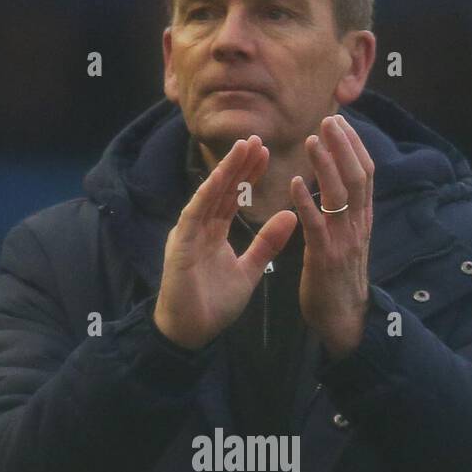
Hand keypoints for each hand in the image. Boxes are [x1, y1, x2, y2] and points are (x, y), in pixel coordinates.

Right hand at [154, 135, 297, 349]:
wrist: (191, 333)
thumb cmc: (214, 304)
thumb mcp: (249, 270)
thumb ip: (267, 243)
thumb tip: (290, 216)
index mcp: (212, 232)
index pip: (231, 196)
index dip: (247, 175)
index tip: (265, 154)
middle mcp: (199, 227)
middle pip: (220, 189)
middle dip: (238, 164)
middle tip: (257, 139)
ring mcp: (188, 234)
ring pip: (208, 195)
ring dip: (225, 171)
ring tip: (243, 147)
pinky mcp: (181, 246)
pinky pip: (194, 215)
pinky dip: (207, 195)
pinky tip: (220, 178)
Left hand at [291, 113, 372, 358]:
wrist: (344, 321)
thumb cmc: (339, 280)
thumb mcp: (348, 241)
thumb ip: (345, 214)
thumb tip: (340, 186)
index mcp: (362, 220)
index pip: (365, 174)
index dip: (355, 146)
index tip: (341, 123)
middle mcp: (358, 226)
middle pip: (357, 177)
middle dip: (343, 146)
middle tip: (328, 120)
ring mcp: (344, 242)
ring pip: (340, 196)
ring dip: (326, 165)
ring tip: (312, 139)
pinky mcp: (325, 258)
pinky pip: (316, 226)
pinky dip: (306, 202)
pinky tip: (294, 182)